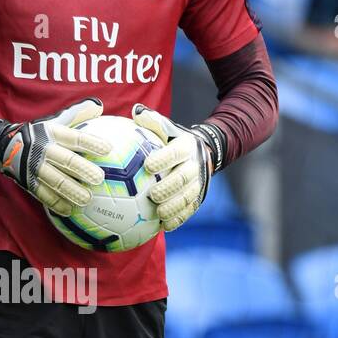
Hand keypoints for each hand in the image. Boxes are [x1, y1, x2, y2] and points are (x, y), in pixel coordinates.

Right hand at [0, 98, 111, 215]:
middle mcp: (43, 149)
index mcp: (53, 132)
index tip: (108, 149)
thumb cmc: (40, 132)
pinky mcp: (28, 182)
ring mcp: (34, 167)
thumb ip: (77, 113)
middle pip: (66, 160)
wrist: (5, 144)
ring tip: (87, 199)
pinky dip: (56, 203)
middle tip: (99, 178)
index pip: (74, 137)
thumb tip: (99, 106)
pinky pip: (43, 194)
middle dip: (83, 169)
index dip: (90, 142)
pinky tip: (68, 210)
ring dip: (71, 191)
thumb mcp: (56, 119)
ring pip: (55, 180)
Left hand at [132, 105, 224, 230]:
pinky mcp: (198, 198)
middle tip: (153, 195)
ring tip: (159, 214)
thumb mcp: (166, 128)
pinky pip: (189, 210)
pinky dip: (178, 219)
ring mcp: (198, 183)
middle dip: (169, 187)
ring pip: (188, 197)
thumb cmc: (173, 140)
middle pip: (183, 178)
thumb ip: (152, 121)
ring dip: (174, 207)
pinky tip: (165, 226)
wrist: (202, 152)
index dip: (164, 159)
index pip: (175, 153)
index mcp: (186, 147)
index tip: (148, 166)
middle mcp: (195, 165)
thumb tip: (135, 112)